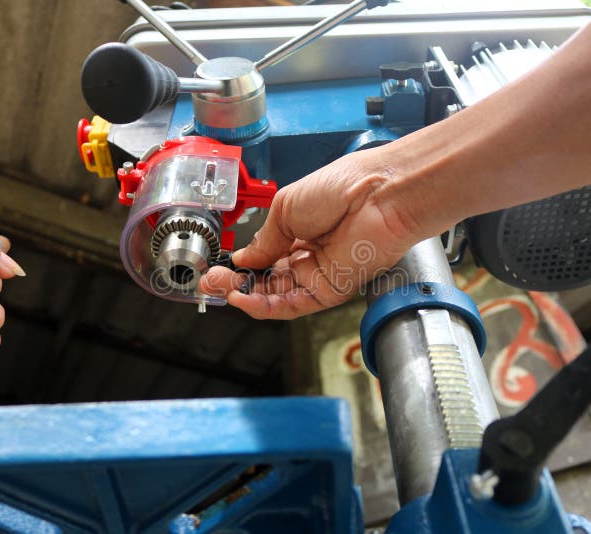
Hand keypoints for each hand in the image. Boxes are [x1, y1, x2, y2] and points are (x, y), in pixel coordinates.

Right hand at [199, 147, 433, 318]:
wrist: (378, 194)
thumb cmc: (341, 188)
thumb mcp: (286, 208)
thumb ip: (264, 239)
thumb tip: (244, 257)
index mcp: (300, 230)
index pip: (265, 257)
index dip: (241, 264)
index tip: (218, 266)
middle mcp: (310, 254)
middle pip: (268, 279)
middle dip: (237, 282)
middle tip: (211, 282)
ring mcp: (320, 273)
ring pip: (277, 295)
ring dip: (247, 296)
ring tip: (222, 290)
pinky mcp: (332, 290)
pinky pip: (295, 304)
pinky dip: (268, 306)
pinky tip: (245, 299)